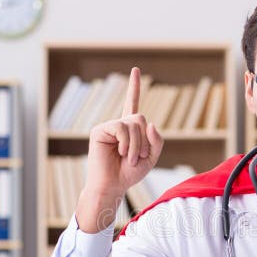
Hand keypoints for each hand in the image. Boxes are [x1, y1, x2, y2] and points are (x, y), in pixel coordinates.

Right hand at [75, 67, 163, 232]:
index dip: (134, 87)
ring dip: (137, 145)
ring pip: (133, 123)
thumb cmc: (130, 173)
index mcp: (130, 129)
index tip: (135, 70)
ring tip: (130, 158)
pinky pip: (121, 128)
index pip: (132, 103)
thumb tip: (152, 124)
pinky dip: (127, 143)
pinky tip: (122, 153)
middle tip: (138, 157)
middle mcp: (119, 125)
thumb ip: (157, 141)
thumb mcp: (152, 157)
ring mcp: (108, 127)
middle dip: (145, 140)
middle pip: (141, 118)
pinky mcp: (99, 131)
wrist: (113, 186)